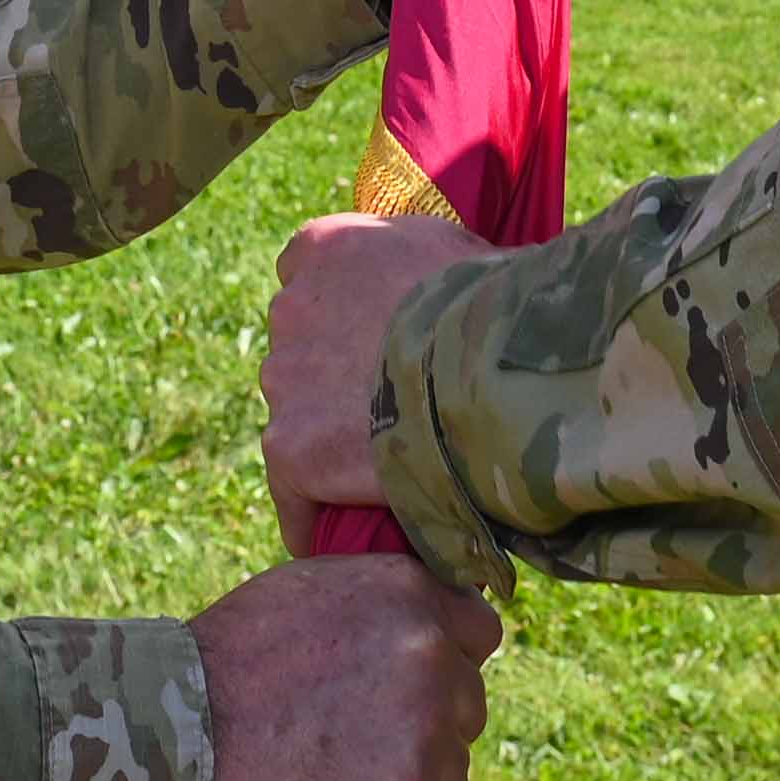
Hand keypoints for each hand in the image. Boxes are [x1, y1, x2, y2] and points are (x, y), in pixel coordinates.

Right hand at [191, 551, 498, 780]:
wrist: (176, 730)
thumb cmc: (227, 657)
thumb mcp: (310, 589)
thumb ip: (378, 601)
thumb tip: (419, 619)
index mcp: (411, 591)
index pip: (479, 634)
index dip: (447, 664)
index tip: (410, 689)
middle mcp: (430, 652)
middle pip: (466, 708)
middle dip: (427, 728)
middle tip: (358, 743)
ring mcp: (425, 729)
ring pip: (452, 772)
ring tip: (340, 780)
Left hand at [267, 210, 475, 538]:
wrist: (490, 366)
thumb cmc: (495, 302)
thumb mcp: (461, 250)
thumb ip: (426, 258)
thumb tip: (452, 272)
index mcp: (326, 246)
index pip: (307, 274)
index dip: (345, 312)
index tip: (374, 339)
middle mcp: (291, 306)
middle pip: (301, 351)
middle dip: (337, 377)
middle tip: (395, 408)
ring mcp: (284, 380)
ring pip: (298, 418)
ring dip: (332, 440)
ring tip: (389, 470)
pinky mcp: (290, 447)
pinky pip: (293, 494)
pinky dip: (315, 513)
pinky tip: (347, 534)